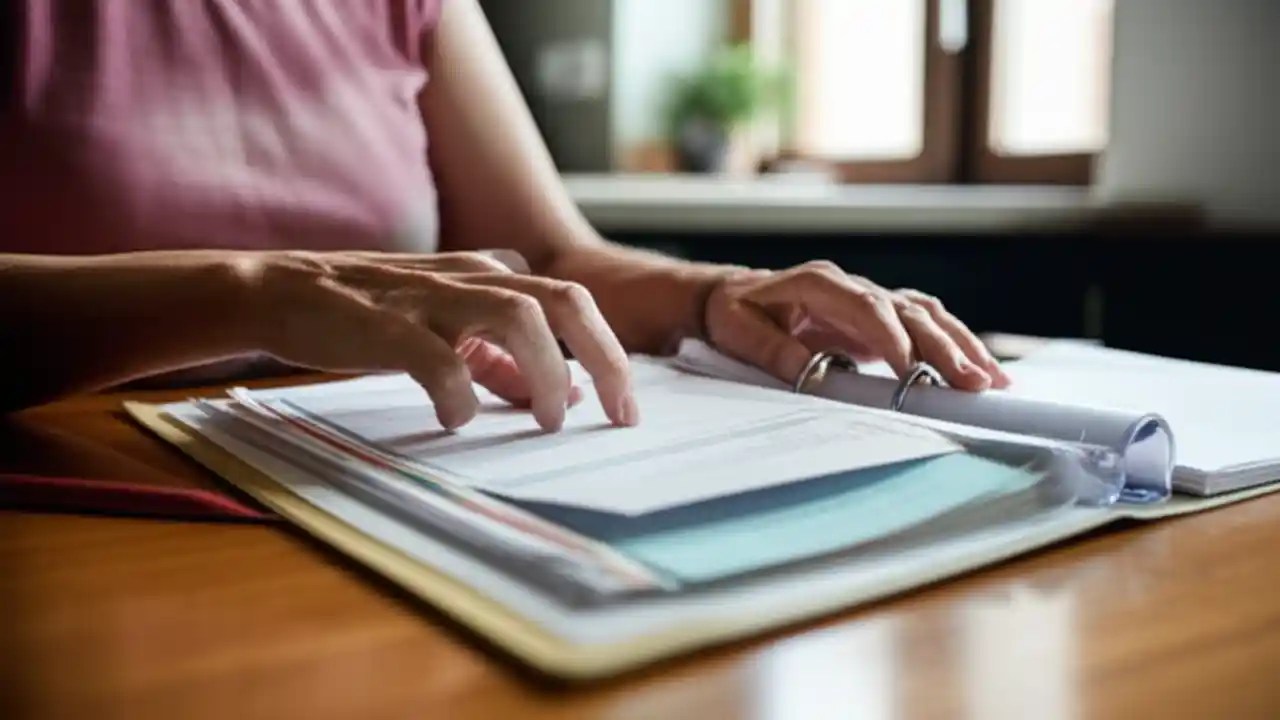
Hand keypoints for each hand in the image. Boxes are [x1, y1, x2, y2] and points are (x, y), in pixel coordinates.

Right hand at [242, 251, 635, 430]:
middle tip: (616, 414)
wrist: (283, 292)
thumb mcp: (449, 332)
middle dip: (603, 358)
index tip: (624, 408)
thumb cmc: (372, 315)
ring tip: (550, 420)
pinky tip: (458, 419)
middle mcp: (471, 278)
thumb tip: (565, 392)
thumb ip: (504, 361)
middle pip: (564, 301)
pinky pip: (436, 356)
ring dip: (545, 371)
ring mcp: (429, 297)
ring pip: (517, 315)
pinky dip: (459, 391)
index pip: (573, 304)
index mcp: (490, 278)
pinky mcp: (384, 323)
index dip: (609, 354)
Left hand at [702, 262, 1010, 390]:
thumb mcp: (737, 330)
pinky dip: (956, 345)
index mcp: (818, 284)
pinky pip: (926, 325)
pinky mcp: (882, 316)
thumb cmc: (734, 315)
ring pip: (927, 316)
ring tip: (992, 381)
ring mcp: (871, 298)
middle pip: (908, 312)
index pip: (866, 307)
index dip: (892, 337)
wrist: (733, 298)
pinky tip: (983, 370)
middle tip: (971, 383)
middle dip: (943, 348)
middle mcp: (852, 286)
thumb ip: (771, 348)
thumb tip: (808, 370)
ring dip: (961, 347)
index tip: (911, 370)